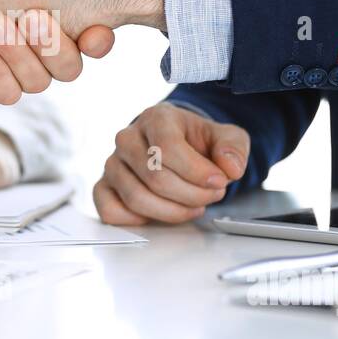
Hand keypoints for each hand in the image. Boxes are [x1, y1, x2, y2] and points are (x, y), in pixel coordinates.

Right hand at [92, 103, 248, 224]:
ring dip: (173, 211)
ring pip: (136, 198)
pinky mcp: (104, 187)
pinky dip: (140, 220)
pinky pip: (111, 211)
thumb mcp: (226, 137)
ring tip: (194, 205)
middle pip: (155, 177)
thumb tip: (229, 167)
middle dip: (191, 195)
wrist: (179, 148)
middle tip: (211, 195)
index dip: (196, 172)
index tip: (219, 182)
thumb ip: (233, 148)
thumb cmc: (198, 142)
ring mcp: (113, 163)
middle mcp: (128, 138)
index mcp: (156, 118)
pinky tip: (162, 212)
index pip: (167, 147)